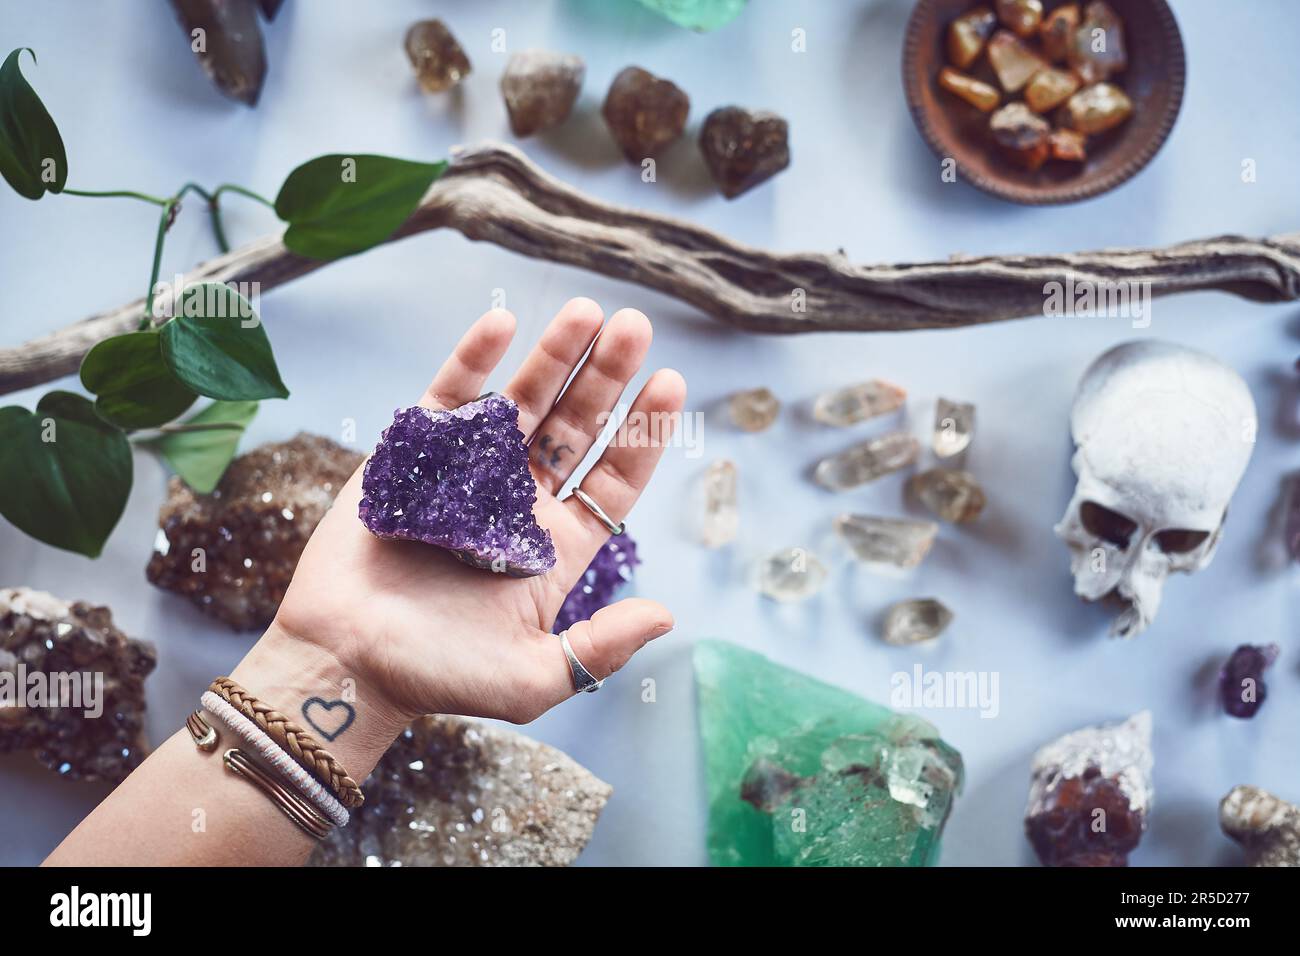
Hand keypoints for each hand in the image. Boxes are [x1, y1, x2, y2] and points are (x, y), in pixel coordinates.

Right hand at [265, 299, 685, 731]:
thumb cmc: (437, 677)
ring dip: (553, 355)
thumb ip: (599, 647)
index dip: (643, 433)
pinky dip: (473, 359)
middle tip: (635, 327)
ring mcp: (467, 473)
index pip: (611, 478)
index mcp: (555, 546)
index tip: (670, 383)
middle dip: (606, 377)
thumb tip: (667, 613)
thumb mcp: (532, 677)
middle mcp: (519, 502)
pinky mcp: (412, 455)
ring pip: (521, 402)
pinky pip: (448, 396)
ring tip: (587, 312)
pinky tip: (502, 322)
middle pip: (576, 427)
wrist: (342, 664)